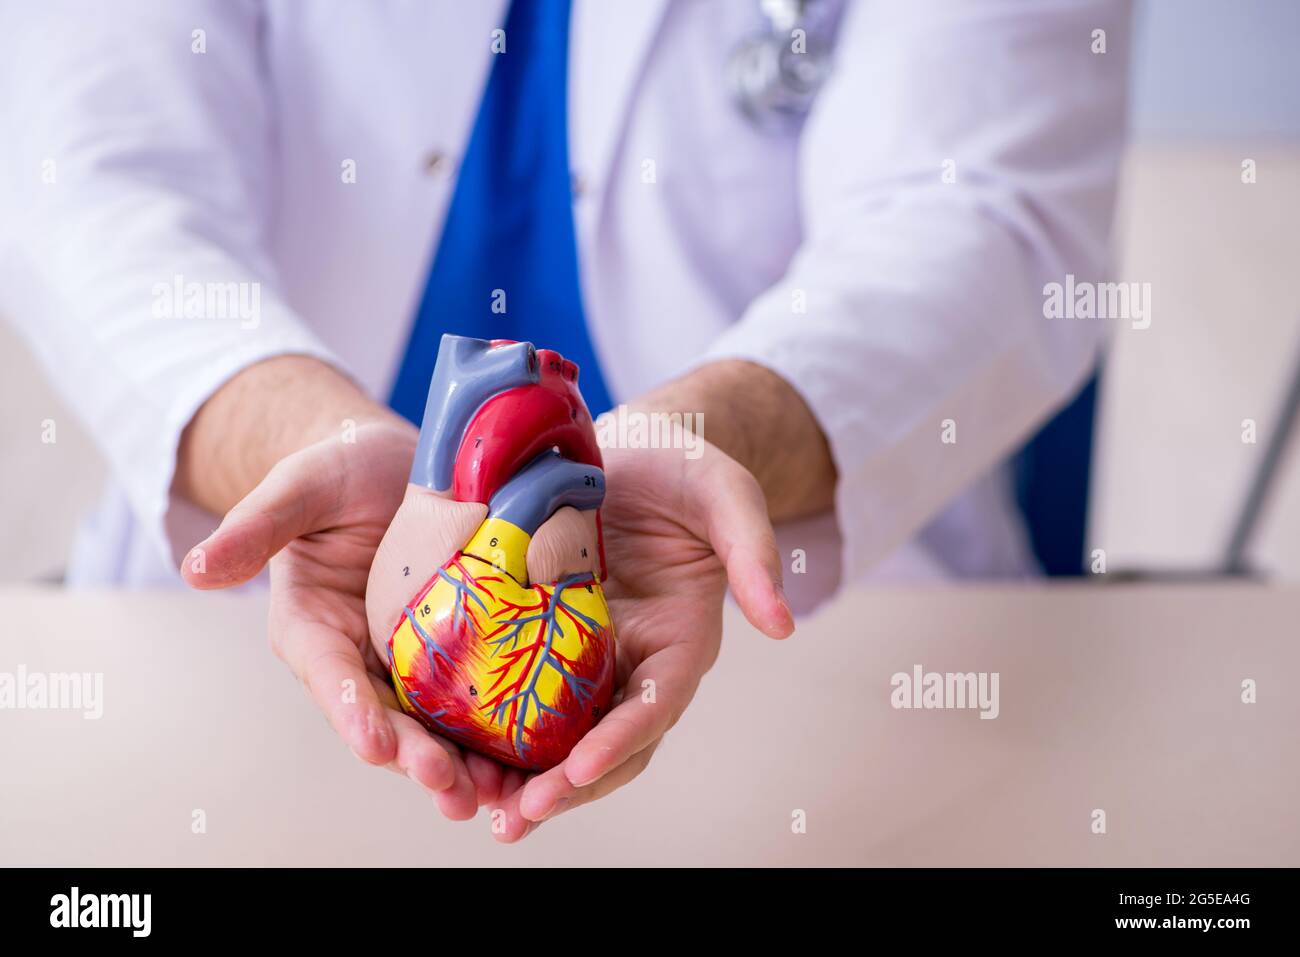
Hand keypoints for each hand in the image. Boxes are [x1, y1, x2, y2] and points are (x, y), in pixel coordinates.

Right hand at [181, 420, 488, 819]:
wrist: (391, 465)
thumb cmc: (338, 470)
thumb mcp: (299, 486)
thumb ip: (256, 527)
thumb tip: (194, 568)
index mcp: (309, 627)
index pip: (328, 676)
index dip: (352, 712)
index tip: (376, 745)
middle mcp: (356, 657)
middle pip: (384, 719)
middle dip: (415, 757)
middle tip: (449, 787)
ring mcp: (406, 661)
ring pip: (430, 724)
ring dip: (459, 764)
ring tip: (495, 794)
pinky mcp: (450, 655)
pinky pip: (469, 701)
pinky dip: (493, 734)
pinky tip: (527, 760)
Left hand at [486, 435, 794, 840]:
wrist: (633, 445)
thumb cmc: (687, 467)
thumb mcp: (727, 496)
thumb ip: (753, 552)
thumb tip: (783, 623)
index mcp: (681, 639)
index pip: (655, 704)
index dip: (622, 739)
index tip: (581, 767)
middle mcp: (632, 659)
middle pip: (604, 740)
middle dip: (567, 784)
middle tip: (518, 815)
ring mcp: (583, 651)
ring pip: (556, 731)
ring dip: (521, 775)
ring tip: (478, 807)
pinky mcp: (540, 633)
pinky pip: (516, 690)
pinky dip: (490, 727)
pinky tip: (449, 749)